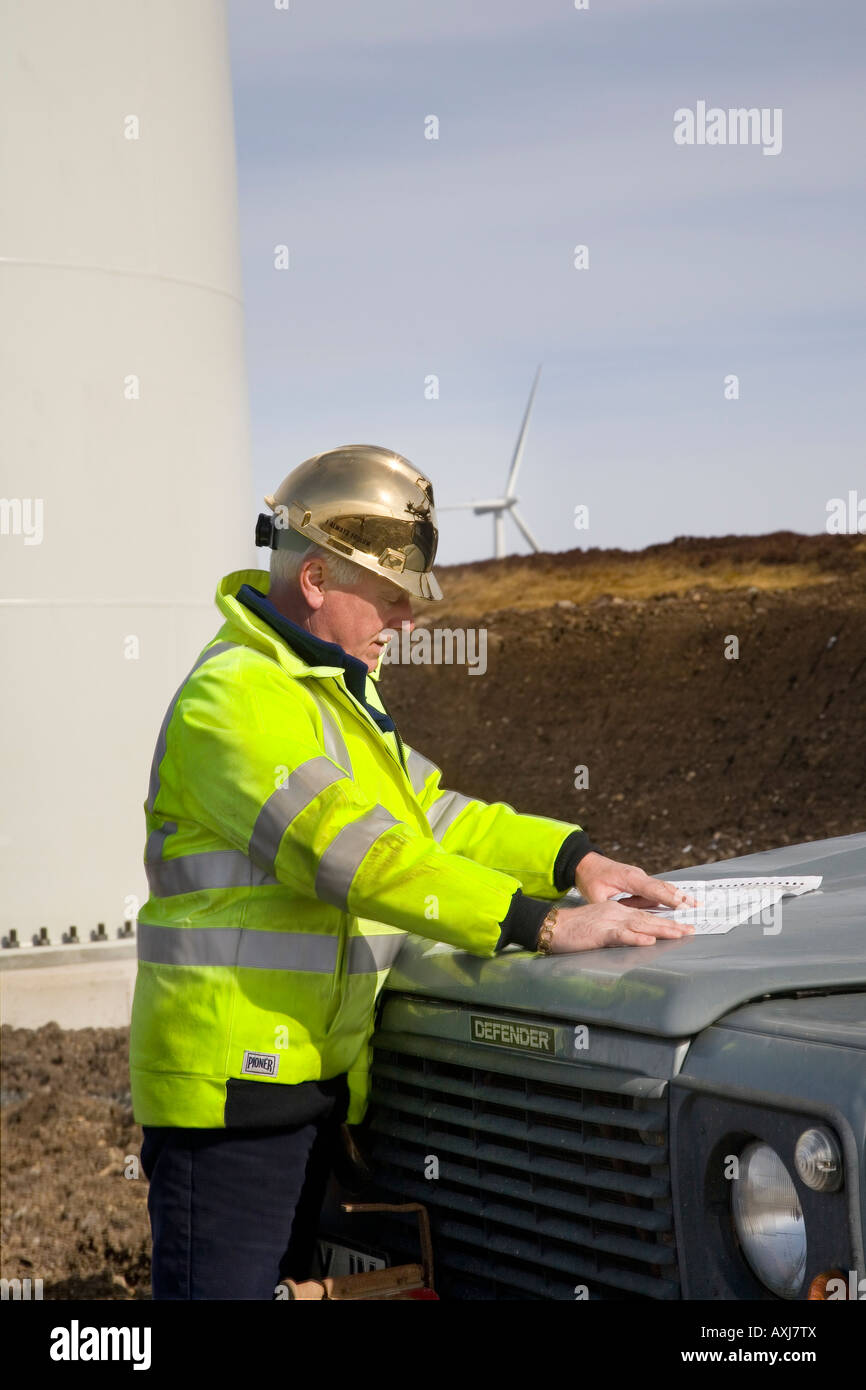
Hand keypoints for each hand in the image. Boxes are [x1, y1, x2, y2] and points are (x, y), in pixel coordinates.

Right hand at [549, 900, 693, 952]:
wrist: (551, 925)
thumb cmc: (572, 930)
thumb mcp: (598, 927)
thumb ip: (617, 932)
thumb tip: (635, 940)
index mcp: (615, 910)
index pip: (645, 915)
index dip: (664, 921)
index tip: (681, 927)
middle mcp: (615, 912)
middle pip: (648, 918)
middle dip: (670, 925)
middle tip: (690, 930)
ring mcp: (608, 921)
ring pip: (640, 924)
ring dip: (661, 929)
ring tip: (679, 934)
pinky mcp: (599, 932)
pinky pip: (621, 935)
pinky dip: (636, 937)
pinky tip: (648, 940)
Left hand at [575, 851, 698, 911]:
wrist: (586, 863)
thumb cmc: (590, 879)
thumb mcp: (596, 896)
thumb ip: (613, 907)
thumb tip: (627, 917)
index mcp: (629, 878)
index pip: (653, 890)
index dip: (668, 899)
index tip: (682, 906)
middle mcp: (638, 875)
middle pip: (663, 887)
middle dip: (680, 897)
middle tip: (697, 906)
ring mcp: (640, 876)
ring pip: (662, 886)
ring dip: (678, 895)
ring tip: (694, 903)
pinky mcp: (639, 879)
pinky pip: (657, 887)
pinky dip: (670, 893)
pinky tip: (680, 899)